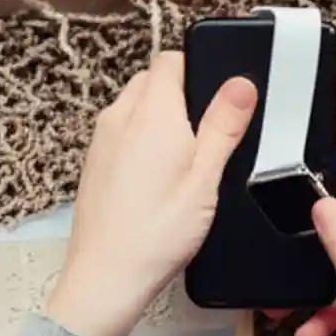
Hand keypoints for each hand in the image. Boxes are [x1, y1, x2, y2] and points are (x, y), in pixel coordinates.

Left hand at [46, 52, 256, 335]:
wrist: (108, 276)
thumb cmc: (158, 232)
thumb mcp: (207, 177)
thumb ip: (224, 125)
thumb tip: (241, 84)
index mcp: (151, 112)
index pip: (171, 60)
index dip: (198, 71)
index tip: (217, 99)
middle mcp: (119, 117)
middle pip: (151, 81)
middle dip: (180, 95)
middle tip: (205, 134)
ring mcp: (101, 140)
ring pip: (134, 106)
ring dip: (159, 118)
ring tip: (183, 160)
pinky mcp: (94, 163)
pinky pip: (120, 133)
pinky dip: (140, 141)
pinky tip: (157, 179)